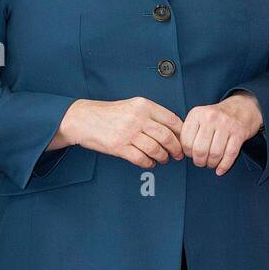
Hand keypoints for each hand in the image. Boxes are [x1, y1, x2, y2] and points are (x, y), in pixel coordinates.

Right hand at [53, 97, 182, 168]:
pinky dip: (148, 163)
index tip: (184, 140)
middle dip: (175, 149)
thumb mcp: (133, 106)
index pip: (172, 120)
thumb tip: (174, 128)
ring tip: (163, 159)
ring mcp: (128, 133)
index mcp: (144, 105)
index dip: (181, 133)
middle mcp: (138, 118)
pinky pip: (141, 159)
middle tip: (177, 154)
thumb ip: (151, 114)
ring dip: (162, 157)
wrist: (84, 119)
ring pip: (156, 150)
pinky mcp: (119, 147)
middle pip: (167, 137)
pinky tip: (149, 163)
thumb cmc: (110, 113)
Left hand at [180, 93, 262, 175]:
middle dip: (199, 161)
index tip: (191, 155)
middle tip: (201, 162)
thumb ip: (189, 130)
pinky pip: (230, 154)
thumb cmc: (218, 116)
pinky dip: (224, 166)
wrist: (242, 107)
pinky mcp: (239, 132)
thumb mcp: (200, 116)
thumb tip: (181, 151)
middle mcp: (211, 117)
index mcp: (197, 114)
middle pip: (200, 150)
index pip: (186, 141)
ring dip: (211, 164)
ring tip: (211, 164)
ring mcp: (226, 124)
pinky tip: (220, 169)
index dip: (187, 153)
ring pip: (215, 154)